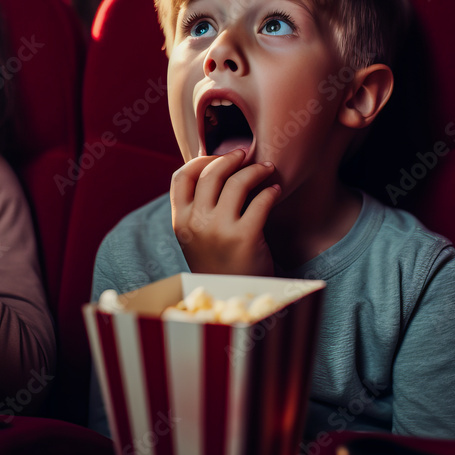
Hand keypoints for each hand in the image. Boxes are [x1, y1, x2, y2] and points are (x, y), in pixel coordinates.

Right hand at [170, 149, 278, 275]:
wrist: (232, 299)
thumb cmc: (218, 265)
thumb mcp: (195, 238)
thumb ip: (196, 210)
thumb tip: (213, 169)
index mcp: (179, 222)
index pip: (182, 177)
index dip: (201, 160)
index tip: (219, 158)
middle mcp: (195, 224)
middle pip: (211, 173)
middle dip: (231, 158)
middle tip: (246, 155)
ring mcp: (218, 230)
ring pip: (237, 182)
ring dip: (256, 170)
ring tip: (267, 169)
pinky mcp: (244, 237)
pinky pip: (260, 201)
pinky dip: (270, 191)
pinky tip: (275, 191)